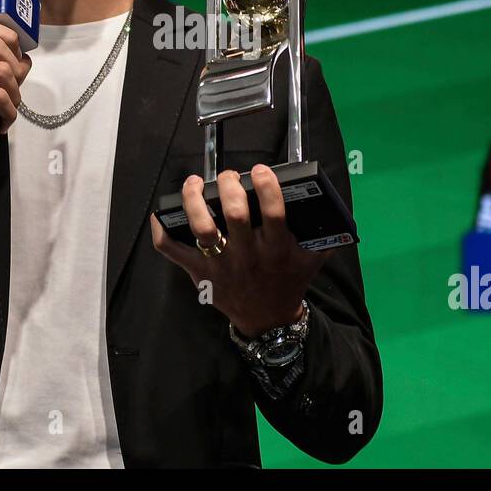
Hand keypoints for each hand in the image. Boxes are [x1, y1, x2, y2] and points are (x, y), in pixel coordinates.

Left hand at [150, 164, 334, 337]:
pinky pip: (172, 251)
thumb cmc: (289, 282)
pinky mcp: (199, 272)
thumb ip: (323, 234)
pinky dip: (162, 231)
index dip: (266, 188)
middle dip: (229, 187)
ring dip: (194, 201)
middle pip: (233, 215)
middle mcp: (247, 256)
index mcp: (276, 250)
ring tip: (193, 183)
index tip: (261, 170)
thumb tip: (329, 202)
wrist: (267, 320)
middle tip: (228, 176)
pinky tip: (161, 213)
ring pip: (201, 228)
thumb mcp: (312, 259)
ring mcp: (220, 265)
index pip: (272, 214)